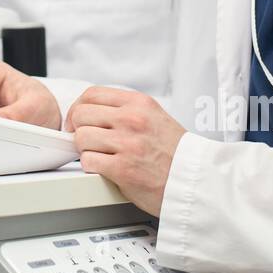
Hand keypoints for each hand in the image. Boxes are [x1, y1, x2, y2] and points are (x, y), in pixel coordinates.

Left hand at [67, 87, 185, 214]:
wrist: (194, 179)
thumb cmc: (175, 152)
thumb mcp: (154, 116)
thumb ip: (126, 110)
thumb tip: (92, 110)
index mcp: (139, 103)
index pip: (92, 94)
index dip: (78, 107)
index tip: (78, 120)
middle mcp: (132, 119)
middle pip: (81, 115)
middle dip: (78, 129)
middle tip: (85, 141)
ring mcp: (127, 144)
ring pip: (81, 138)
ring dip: (85, 150)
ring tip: (99, 156)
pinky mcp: (123, 169)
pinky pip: (88, 161)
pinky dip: (91, 167)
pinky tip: (103, 168)